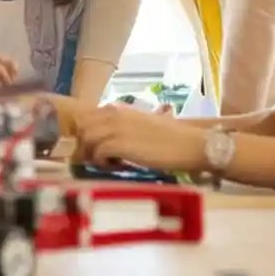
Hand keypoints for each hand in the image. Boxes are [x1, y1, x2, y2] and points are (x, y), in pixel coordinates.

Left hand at [74, 104, 207, 172]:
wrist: (191, 145)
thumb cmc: (172, 139)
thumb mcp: (143, 126)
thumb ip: (124, 127)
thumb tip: (110, 140)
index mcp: (120, 110)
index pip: (89, 116)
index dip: (87, 133)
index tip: (93, 147)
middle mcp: (115, 115)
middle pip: (83, 126)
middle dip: (85, 144)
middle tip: (97, 158)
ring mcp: (116, 128)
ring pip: (87, 138)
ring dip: (92, 153)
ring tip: (107, 163)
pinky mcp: (120, 143)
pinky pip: (98, 152)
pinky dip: (101, 162)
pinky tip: (115, 166)